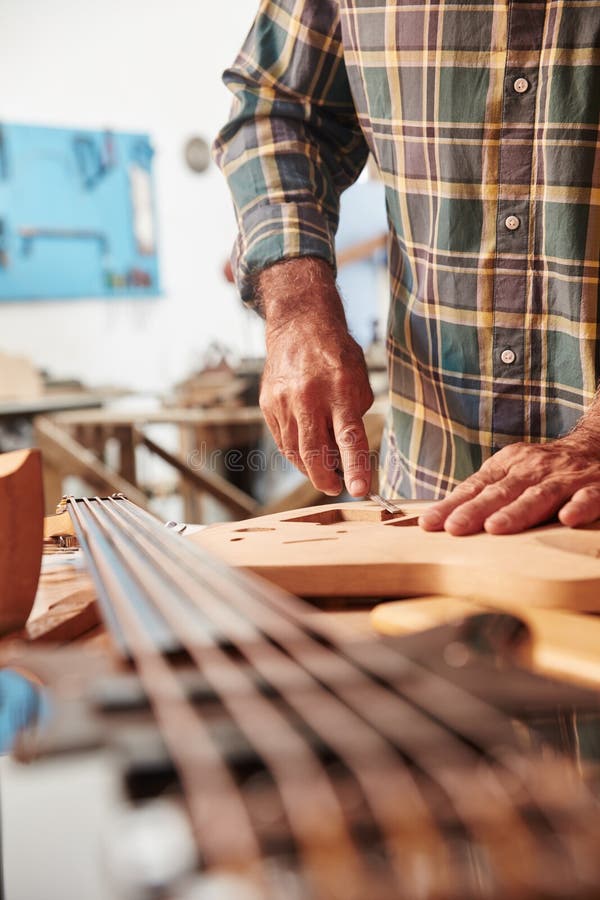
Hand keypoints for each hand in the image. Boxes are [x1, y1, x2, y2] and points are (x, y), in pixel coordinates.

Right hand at [258, 258, 373, 496]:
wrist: (300, 325)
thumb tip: (347, 455)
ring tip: (324, 471)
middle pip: (314, 452)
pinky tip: (306, 453)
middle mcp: (308, 397)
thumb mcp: (358, 381)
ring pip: (294, 451)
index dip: (354, 467)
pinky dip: (295, 453)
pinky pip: (282, 440)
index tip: (358, 491)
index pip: (348, 437)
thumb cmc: (336, 355)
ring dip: (311, 468)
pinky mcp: (268, 404)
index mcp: (339, 390)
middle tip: (337, 487)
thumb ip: (354, 416)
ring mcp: (284, 401)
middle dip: (326, 478)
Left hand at [419, 436, 599, 535]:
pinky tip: (567, 519)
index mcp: (508, 466)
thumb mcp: (513, 473)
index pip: (475, 487)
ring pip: (538, 496)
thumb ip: (485, 494)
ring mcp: (563, 478)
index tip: (429, 523)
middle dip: (475, 510)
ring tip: (495, 527)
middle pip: (500, 492)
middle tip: (453, 527)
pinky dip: (578, 506)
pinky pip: (588, 497)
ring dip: (517, 511)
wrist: (597, 445)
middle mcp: (532, 469)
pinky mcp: (595, 486)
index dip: (451, 505)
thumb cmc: (546, 469)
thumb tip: (443, 518)